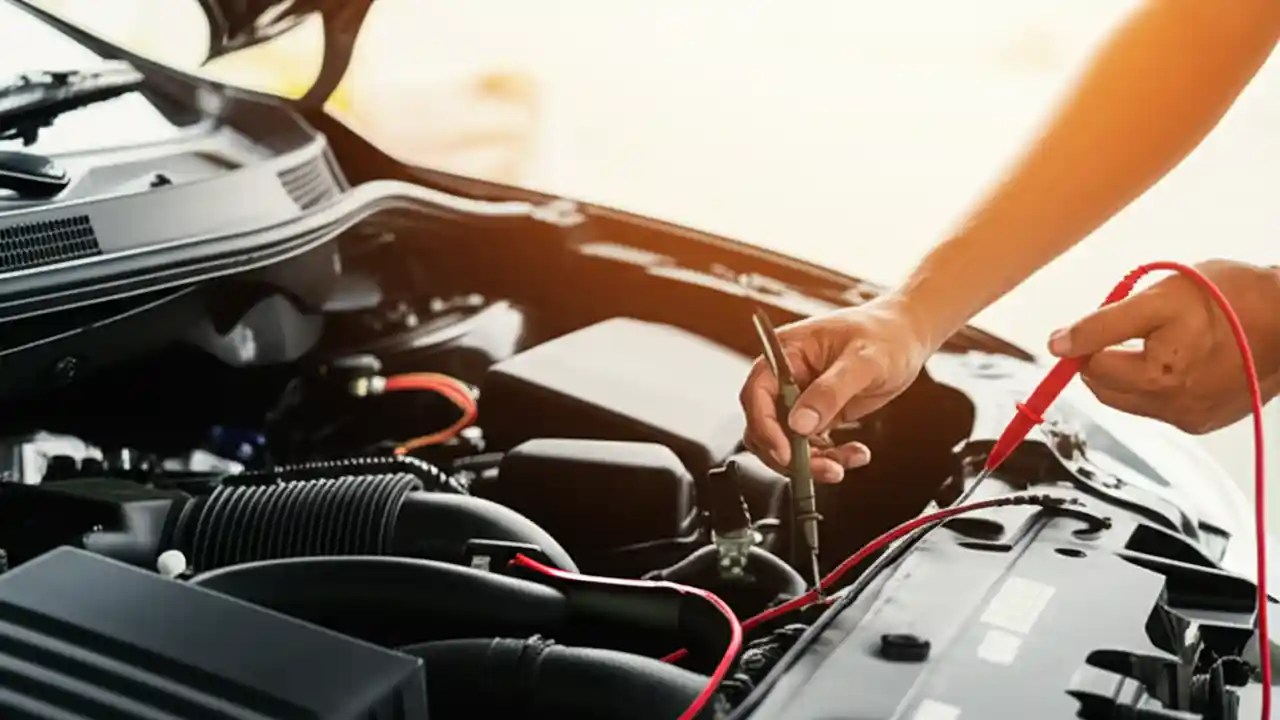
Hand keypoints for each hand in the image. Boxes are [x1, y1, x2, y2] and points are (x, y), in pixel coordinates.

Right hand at [740, 296, 934, 482]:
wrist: (908, 335)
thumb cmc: (885, 334)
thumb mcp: (863, 360)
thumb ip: (830, 391)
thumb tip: (800, 423)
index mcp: (786, 352)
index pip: (757, 393)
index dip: (765, 426)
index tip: (786, 452)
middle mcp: (787, 377)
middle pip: (765, 425)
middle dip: (790, 453)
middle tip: (823, 468)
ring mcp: (801, 398)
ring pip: (786, 443)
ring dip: (812, 461)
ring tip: (845, 462)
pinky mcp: (818, 415)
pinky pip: (811, 447)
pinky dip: (830, 458)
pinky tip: (856, 453)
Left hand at [1048, 259, 1279, 433]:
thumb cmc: (1233, 300)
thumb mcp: (1160, 297)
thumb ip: (1103, 324)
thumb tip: (1058, 343)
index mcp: (1157, 380)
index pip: (1089, 369)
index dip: (1088, 341)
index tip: (1104, 319)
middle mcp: (1172, 410)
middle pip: (1107, 389)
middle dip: (1106, 358)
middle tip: (1131, 325)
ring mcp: (1192, 419)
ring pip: (1132, 398)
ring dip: (1132, 370)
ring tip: (1164, 337)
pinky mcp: (1207, 421)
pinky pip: (1162, 405)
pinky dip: (1160, 382)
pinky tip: (1184, 355)